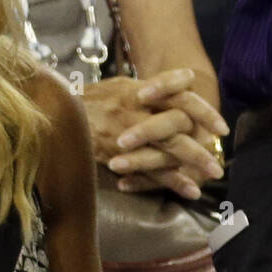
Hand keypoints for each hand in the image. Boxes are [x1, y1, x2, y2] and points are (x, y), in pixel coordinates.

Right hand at [81, 69, 226, 198]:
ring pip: (165, 148)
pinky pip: (147, 168)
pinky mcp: (114, 153)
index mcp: (135, 90)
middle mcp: (131, 108)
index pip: (177, 93)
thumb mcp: (118, 85)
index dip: (201, 108)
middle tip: (218, 154)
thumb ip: (150, 87)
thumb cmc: (88, 100)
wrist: (53, 113)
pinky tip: (188, 189)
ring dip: (191, 163)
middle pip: (176, 123)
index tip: (218, 126)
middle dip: (200, 140)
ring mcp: (123, 131)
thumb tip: (184, 82)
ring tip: (210, 175)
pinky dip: (170, 180)